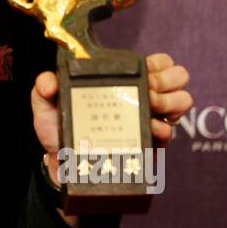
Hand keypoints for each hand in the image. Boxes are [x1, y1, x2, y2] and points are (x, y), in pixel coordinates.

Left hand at [29, 51, 192, 159]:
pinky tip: (151, 128)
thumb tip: (49, 82)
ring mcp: (148, 119)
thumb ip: (43, 89)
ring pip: (183, 100)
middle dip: (167, 81)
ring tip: (150, 107)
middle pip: (178, 76)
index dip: (158, 63)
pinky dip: (163, 128)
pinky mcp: (149, 144)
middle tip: (148, 91)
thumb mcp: (45, 106)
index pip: (158, 61)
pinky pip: (170, 132)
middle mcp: (138, 97)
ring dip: (170, 102)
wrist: (61, 166)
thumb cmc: (57, 130)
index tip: (145, 73)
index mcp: (120, 80)